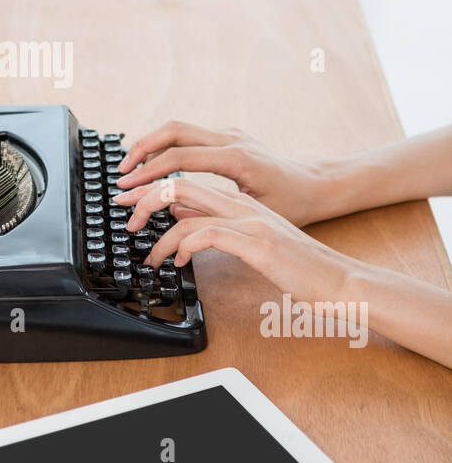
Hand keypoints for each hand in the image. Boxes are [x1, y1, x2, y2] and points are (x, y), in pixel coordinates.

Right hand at [116, 121, 328, 225]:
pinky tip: (155, 164)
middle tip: (122, 173)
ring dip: (151, 145)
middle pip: (172, 131)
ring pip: (178, 128)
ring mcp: (229, 134)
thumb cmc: (292, 203)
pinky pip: (189, 134)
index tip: (129, 187)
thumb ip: (212, 210)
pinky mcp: (228, 136)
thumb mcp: (253, 212)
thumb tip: (173, 211)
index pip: (179, 158)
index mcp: (236, 157)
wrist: (315, 184)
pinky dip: (166, 146)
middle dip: (141, 150)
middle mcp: (230, 138)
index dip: (149, 172)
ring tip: (131, 167)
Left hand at [124, 177, 351, 303]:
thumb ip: (214, 224)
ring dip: (158, 233)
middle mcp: (241, 204)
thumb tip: (177, 216)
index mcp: (239, 202)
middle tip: (125, 217)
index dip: (151, 190)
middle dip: (143, 198)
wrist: (338, 280)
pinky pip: (206, 234)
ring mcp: (249, 221)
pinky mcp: (256, 242)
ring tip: (151, 256)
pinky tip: (178, 263)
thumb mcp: (249, 240)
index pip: (185, 182)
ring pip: (186, 206)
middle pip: (178, 184)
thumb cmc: (296, 265)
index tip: (130, 203)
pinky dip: (183, 246)